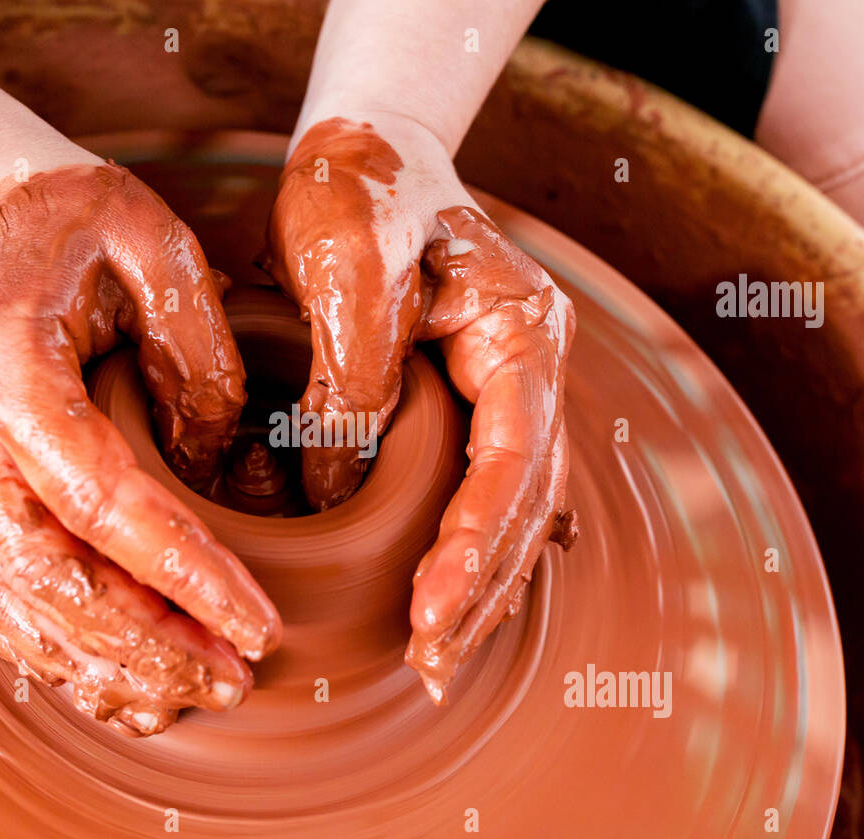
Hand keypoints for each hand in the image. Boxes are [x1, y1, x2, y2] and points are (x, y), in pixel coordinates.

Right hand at [0, 163, 281, 736]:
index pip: (96, 499)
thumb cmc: (73, 214)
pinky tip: (122, 679)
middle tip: (230, 679)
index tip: (254, 626)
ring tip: (193, 692)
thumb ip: (198, 347)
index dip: (179, 574)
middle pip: (43, 575)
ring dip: (102, 662)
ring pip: (13, 601)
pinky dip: (58, 648)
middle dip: (143, 643)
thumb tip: (218, 466)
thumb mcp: (152, 239)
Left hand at [263, 114, 575, 703]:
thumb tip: (333, 493)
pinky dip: (468, 553)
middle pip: (524, 501)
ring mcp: (507, 391)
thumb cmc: (356, 193)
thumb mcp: (348, 274)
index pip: (512, 459)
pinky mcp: (470, 407)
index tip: (430, 611)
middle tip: (432, 662)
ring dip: (480, 586)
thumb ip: (351, 384)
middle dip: (482, 587)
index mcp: (520, 332)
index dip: (475, 544)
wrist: (365, 150)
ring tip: (438, 657)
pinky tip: (448, 605)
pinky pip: (483, 494)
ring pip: (511, 510)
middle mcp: (530, 370)